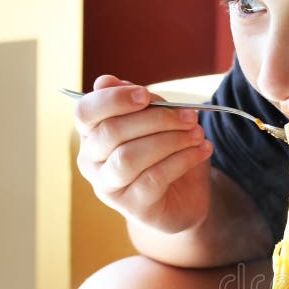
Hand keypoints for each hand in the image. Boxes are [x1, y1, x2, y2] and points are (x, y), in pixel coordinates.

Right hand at [74, 75, 214, 232]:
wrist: (184, 200)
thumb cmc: (167, 155)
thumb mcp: (159, 123)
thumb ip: (140, 103)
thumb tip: (110, 81)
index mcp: (92, 134)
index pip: (86, 112)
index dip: (113, 99)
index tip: (147, 94)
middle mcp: (91, 161)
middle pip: (111, 132)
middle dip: (155, 119)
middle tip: (190, 116)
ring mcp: (109, 187)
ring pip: (129, 157)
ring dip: (170, 140)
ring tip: (198, 134)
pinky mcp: (133, 207)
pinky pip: (154, 178)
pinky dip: (182, 160)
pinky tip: (202, 151)